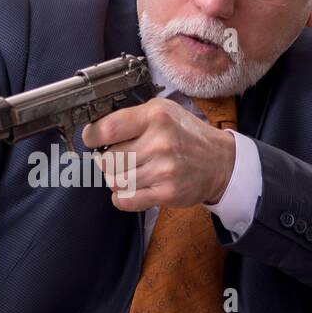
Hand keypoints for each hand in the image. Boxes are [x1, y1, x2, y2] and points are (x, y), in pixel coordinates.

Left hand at [80, 97, 235, 211]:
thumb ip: (131, 117)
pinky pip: (126, 200)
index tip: (92, 139)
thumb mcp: (163, 112)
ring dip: (116, 179)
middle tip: (118, 158)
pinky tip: (130, 189)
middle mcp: (159, 142)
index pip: (107, 129)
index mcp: (155, 116)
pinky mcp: (166, 193)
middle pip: (108, 159)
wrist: (219, 162)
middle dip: (107, 161)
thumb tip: (95, 131)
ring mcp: (163, 170)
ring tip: (129, 173)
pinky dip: (121, 197)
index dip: (92, 136)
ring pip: (114, 181)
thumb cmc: (186, 135)